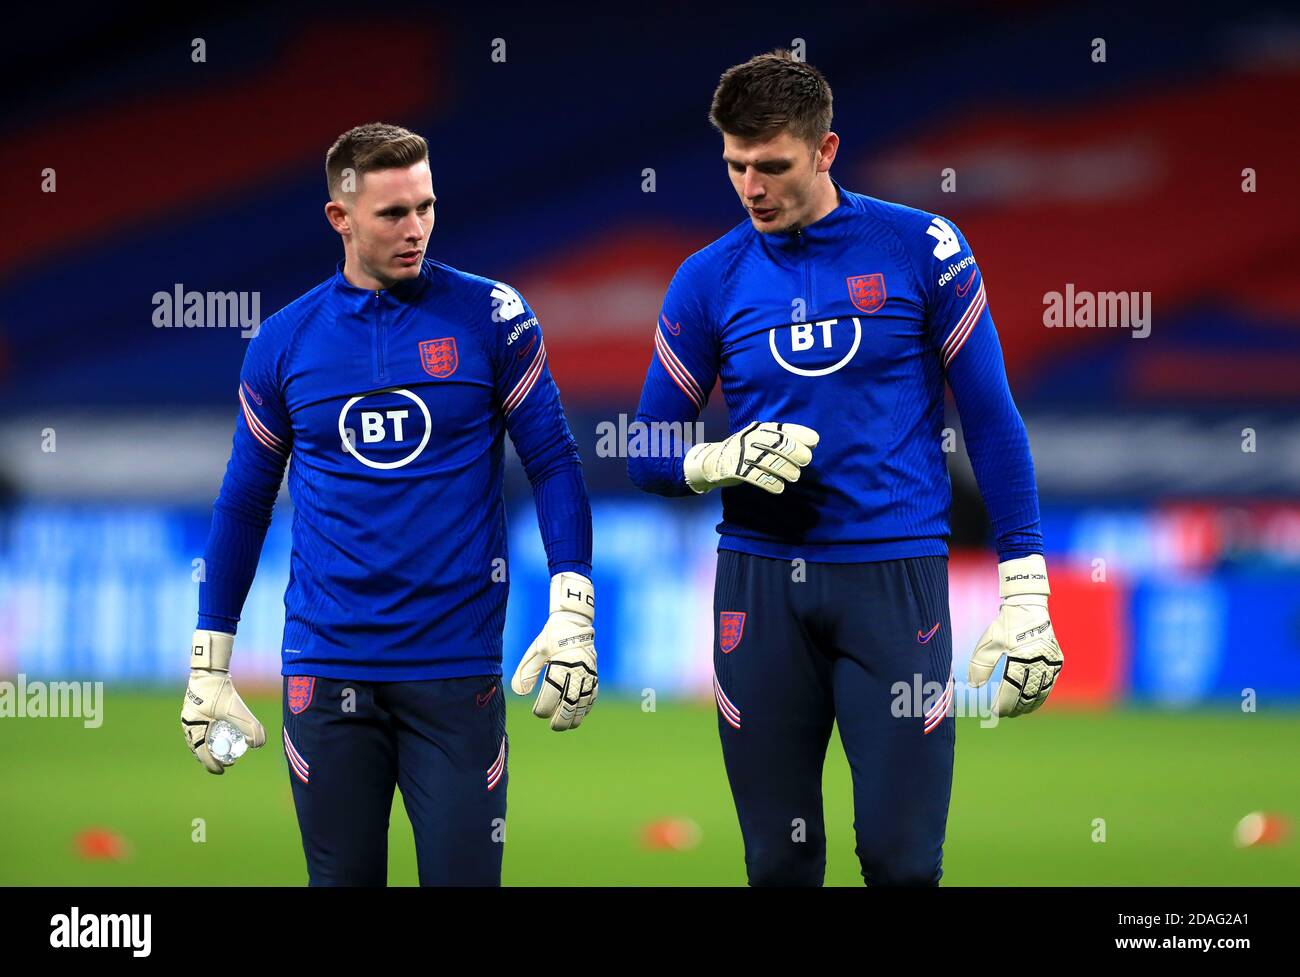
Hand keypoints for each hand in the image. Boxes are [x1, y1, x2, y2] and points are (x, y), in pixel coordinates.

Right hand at [181, 630, 266, 772]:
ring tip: (226, 747)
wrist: (210, 671)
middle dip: (213, 757)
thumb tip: (257, 745)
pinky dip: (210, 734)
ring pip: (198, 739)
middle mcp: (188, 726)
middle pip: (199, 749)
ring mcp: (189, 718)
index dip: (213, 765)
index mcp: (194, 729)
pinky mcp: (193, 710)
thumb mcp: (238, 711)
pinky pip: (200, 728)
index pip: (202, 754)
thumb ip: (250, 727)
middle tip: (228, 760)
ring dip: (210, 746)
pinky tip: (222, 732)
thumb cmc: (221, 692)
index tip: (224, 770)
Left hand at [511, 572, 596, 730]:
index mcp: (560, 664)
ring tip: (568, 725)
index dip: (545, 707)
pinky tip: (582, 714)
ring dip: (577, 715)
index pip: (553, 693)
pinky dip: (588, 705)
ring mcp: (588, 672)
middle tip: (554, 727)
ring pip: (585, 700)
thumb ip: (527, 672)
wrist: (573, 622)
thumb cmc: (550, 637)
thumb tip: (519, 692)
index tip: (537, 713)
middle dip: (562, 718)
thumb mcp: (535, 651)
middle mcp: (577, 669)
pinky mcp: (594, 672)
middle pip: (571, 701)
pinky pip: (594, 693)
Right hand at [683, 421, 818, 494]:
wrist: (711, 461)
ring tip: (795, 477)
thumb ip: (783, 441)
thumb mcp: (760, 441)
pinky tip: (779, 488)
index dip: (799, 434)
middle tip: (806, 461)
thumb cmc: (743, 452)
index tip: (814, 441)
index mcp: (759, 430)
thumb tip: (813, 443)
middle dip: (794, 451)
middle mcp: (750, 439)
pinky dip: (769, 483)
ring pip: (767, 460)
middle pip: (776, 443)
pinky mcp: (733, 469)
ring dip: (784, 469)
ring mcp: (741, 454)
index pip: (781, 429)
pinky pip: (754, 476)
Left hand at [967, 555, 1063, 717]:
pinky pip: (1049, 684)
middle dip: (1015, 707)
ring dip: (1029, 705)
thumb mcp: (988, 643)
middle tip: (1004, 714)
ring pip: (1041, 692)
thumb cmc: (1005, 625)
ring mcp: (1050, 663)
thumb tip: (974, 686)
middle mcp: (1039, 663)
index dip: (1003, 704)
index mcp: (1022, 659)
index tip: (994, 711)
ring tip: (1017, 712)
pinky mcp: (1056, 662)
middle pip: (1028, 694)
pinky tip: (1032, 701)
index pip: (1012, 689)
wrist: (1028, 607)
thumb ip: (980, 665)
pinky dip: (1040, 695)